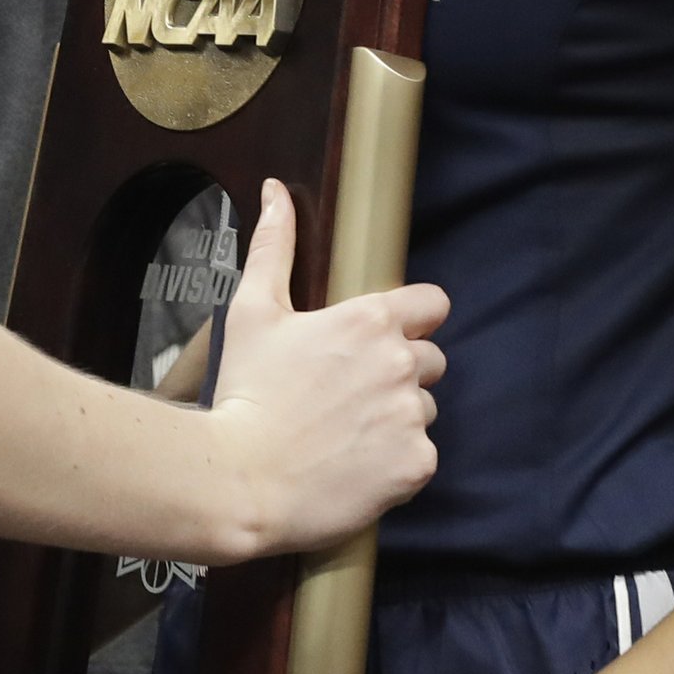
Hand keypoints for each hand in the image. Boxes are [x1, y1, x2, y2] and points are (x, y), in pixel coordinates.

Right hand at [204, 180, 447, 559]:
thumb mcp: (252, 311)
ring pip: (423, 410)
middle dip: (399, 373)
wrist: (239, 482)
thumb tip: (276, 191)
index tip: (381, 341)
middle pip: (431, 360)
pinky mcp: (416, 466)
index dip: (412, 320)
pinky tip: (351, 467)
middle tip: (347, 395)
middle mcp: (401, 363)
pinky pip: (420, 458)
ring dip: (395, 420)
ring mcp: (412, 416)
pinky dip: (394, 465)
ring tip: (342, 435)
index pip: (433, 304)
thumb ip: (274, 246)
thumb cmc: (243, 394)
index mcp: (371, 320)